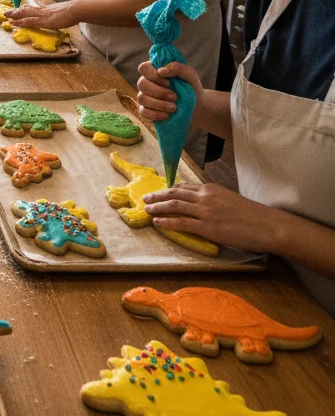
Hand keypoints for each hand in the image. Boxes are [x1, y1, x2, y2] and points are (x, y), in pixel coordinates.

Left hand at [8, 0, 78, 28]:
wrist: (77, 9)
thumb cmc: (74, 11)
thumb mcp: (64, 13)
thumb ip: (58, 15)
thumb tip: (58, 17)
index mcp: (47, 9)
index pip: (33, 8)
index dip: (24, 9)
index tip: (18, 9)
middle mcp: (43, 11)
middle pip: (26, 9)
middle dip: (16, 11)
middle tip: (7, 12)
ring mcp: (43, 16)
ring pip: (25, 14)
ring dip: (15, 15)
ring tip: (6, 16)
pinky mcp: (44, 22)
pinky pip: (29, 22)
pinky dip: (20, 22)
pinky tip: (14, 23)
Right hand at [136, 60, 204, 122]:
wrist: (197, 105)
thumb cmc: (191, 86)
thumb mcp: (189, 74)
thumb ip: (177, 68)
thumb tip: (161, 71)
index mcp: (154, 70)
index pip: (143, 68)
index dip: (153, 75)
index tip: (168, 83)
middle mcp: (146, 82)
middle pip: (141, 84)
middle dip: (159, 92)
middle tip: (174, 97)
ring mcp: (145, 96)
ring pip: (142, 98)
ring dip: (158, 104)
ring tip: (174, 108)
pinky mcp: (146, 110)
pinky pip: (143, 112)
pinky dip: (155, 114)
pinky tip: (167, 115)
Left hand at [142, 183, 282, 253]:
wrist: (269, 226)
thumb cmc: (254, 216)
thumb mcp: (231, 200)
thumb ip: (215, 200)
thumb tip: (204, 205)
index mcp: (211, 189)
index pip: (184, 187)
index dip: (170, 190)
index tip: (161, 192)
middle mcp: (206, 197)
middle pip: (175, 193)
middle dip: (158, 195)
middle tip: (146, 198)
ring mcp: (206, 212)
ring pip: (175, 206)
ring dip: (158, 206)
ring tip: (147, 208)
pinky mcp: (208, 227)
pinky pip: (182, 223)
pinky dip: (167, 222)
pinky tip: (158, 222)